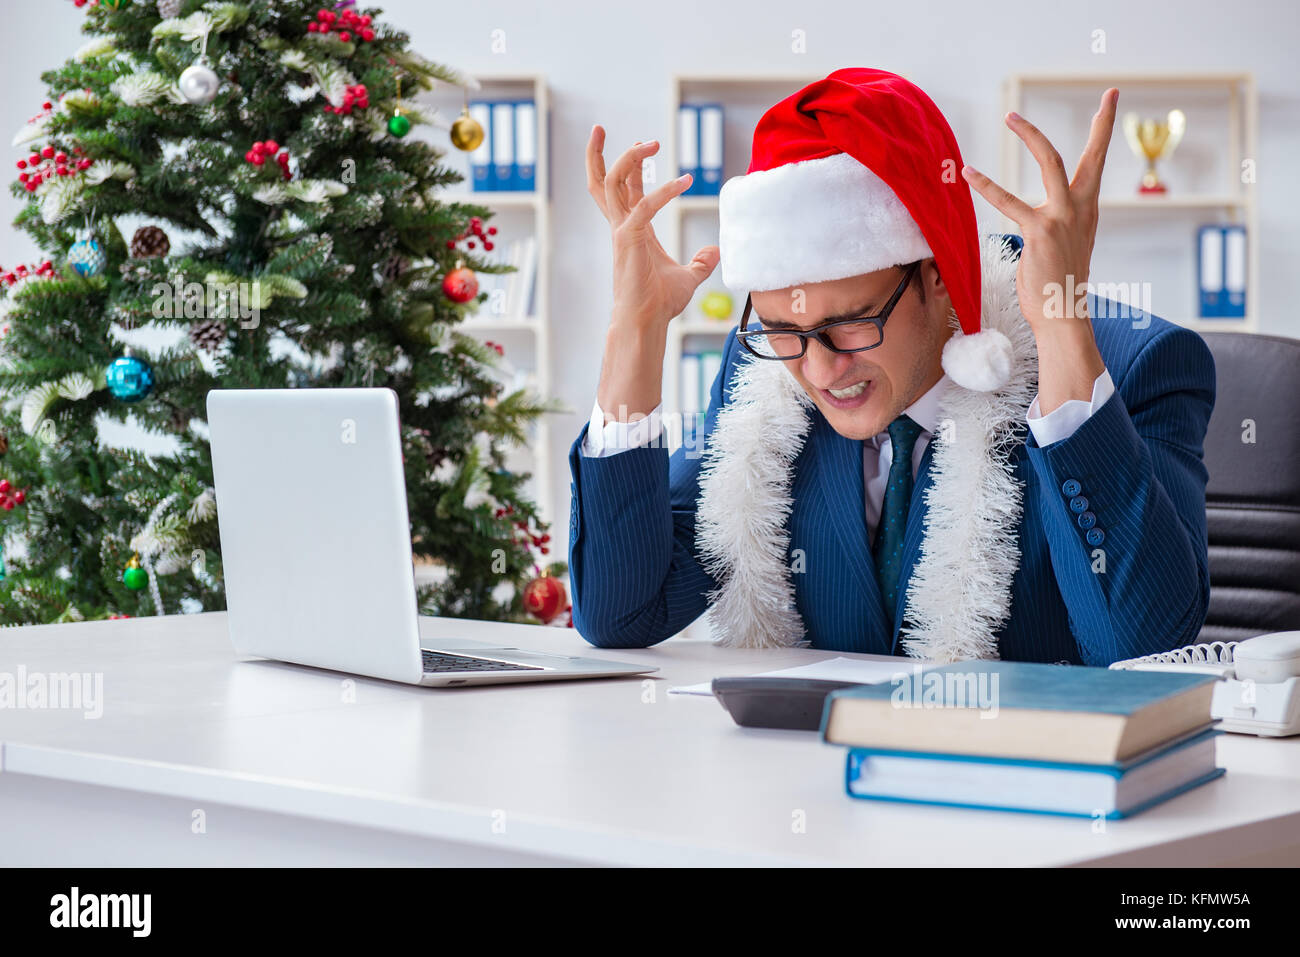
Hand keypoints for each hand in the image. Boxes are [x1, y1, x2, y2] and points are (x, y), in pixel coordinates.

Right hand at [586, 126, 718, 329]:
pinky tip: (685, 181)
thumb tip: (714, 252)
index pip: (623, 190)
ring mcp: (621, 231)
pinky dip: (665, 190)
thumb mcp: (687, 278)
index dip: (631, 166)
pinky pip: (644, 205)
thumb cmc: (659, 303)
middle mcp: (621, 226)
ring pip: (611, 182)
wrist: (646, 322)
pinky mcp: (628, 239)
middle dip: (596, 152)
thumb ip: (700, 263)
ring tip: (649, 141)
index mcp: (632, 230)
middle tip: (599, 126)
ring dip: (628, 158)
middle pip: (600, 181)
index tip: (644, 145)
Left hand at [961, 88, 1118, 329]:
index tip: (1110, 100)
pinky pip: (1009, 202)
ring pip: (1050, 161)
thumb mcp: (1066, 247)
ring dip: (1030, 135)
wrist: (1062, 315)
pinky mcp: (1039, 230)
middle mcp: (1080, 208)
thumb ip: (1061, 225)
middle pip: (1092, 155)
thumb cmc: (1058, 284)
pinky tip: (969, 173)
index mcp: (1088, 210)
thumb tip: (1046, 218)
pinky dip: (986, 186)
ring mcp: (1062, 217)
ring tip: (1011, 116)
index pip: (1097, 163)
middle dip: (1102, 122)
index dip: (1104, 130)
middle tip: (1106, 94)